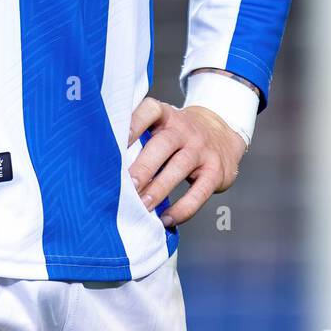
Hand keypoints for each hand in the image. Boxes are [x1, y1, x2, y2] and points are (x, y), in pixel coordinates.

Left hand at [127, 95, 246, 227]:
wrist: (221, 132)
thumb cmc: (179, 134)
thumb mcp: (162, 125)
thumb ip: (141, 137)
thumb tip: (109, 165)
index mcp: (166, 114)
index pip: (150, 111)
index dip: (133, 124)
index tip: (115, 142)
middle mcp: (184, 129)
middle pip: (163, 144)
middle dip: (143, 167)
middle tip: (127, 186)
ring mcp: (201, 149)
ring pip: (179, 167)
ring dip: (159, 189)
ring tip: (142, 206)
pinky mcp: (215, 171)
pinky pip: (199, 192)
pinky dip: (183, 208)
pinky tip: (167, 219)